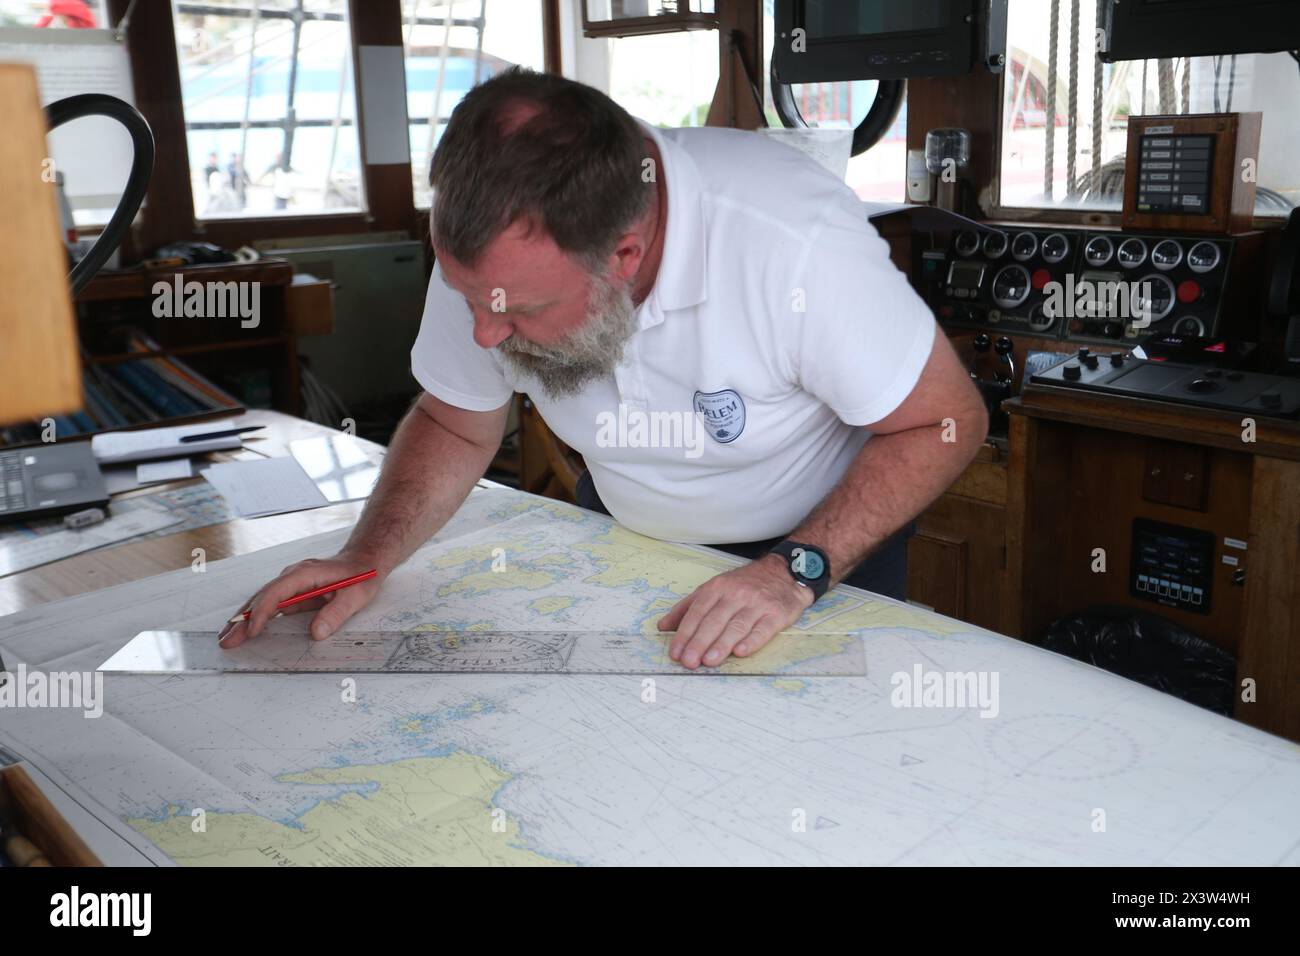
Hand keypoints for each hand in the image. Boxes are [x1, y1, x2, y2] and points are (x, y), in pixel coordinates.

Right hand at [217, 551, 384, 647]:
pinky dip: (256, 618)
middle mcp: (292, 576)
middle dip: (242, 620)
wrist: (364, 561)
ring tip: (227, 639)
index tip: (253, 630)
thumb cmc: (361, 575)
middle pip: (262, 597)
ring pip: (261, 601)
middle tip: (227, 640)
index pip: (276, 592)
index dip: (262, 612)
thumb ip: (336, 614)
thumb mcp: (355, 596)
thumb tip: (316, 633)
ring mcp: (291, 584)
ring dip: (243, 620)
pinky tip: (244, 632)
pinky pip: (270, 605)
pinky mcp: (292, 592)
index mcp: (305, 574)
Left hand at [657, 553, 813, 668]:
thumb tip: (663, 626)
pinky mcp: (776, 614)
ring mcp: (757, 604)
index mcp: (717, 588)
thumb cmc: (744, 584)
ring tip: (709, 661)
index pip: (697, 612)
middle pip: (714, 620)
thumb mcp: (713, 588)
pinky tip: (740, 652)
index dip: (685, 633)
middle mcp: (736, 594)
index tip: (676, 652)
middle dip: (699, 642)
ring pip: (736, 626)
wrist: (783, 572)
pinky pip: (763, 629)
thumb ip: (688, 607)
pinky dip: (751, 641)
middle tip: (688, 661)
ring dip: (721, 644)